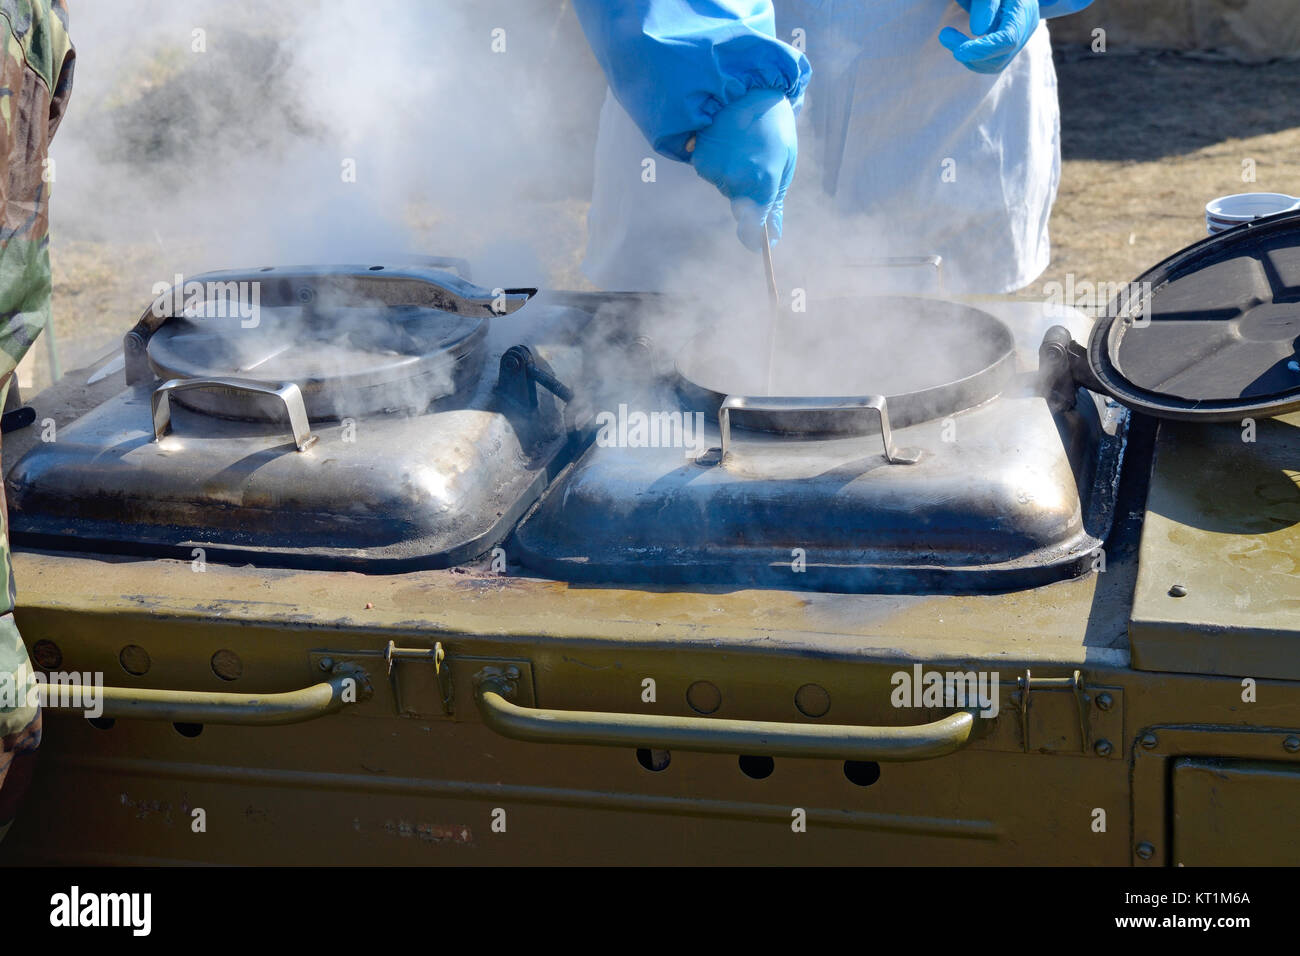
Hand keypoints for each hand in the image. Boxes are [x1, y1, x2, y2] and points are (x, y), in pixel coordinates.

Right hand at [689, 88, 796, 250]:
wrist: (745, 85)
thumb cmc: (773, 125)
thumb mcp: (784, 162)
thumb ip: (776, 203)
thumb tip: (771, 239)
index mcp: (763, 182)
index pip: (752, 228)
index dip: (753, 236)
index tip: (755, 242)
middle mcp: (735, 180)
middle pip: (739, 205)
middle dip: (748, 190)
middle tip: (758, 158)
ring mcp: (714, 170)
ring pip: (724, 187)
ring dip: (732, 173)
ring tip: (742, 143)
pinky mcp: (698, 159)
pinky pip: (710, 172)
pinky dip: (718, 161)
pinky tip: (726, 140)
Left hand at [939, 0, 1041, 73]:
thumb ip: (986, 4)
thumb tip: (978, 30)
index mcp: (1023, 8)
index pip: (1008, 39)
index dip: (983, 49)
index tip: (958, 51)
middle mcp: (1027, 24)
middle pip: (1002, 55)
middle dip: (971, 54)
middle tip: (944, 35)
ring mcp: (1022, 36)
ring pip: (996, 63)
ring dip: (970, 58)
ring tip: (948, 37)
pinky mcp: (1012, 44)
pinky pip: (993, 61)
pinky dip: (974, 58)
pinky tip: (960, 45)